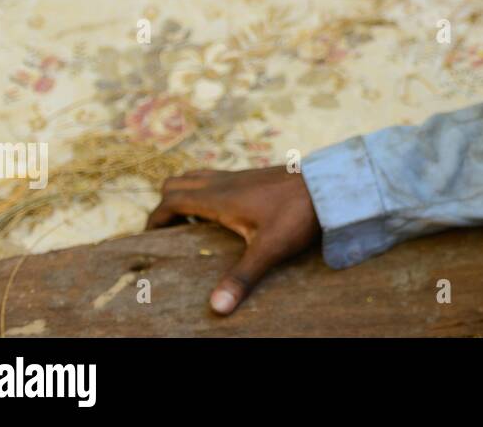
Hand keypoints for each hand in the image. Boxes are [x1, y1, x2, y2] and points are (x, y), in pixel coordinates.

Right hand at [146, 166, 322, 315]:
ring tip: (195, 225)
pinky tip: (226, 216)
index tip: (150, 239)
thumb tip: (216, 308)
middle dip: (166, 205)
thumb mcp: (269, 249)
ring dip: (187, 195)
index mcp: (218, 196)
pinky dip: (208, 192)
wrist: (331, 184)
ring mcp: (239, 175)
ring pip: (198, 176)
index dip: (155, 218)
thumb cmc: (297, 214)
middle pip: (177, 183)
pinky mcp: (254, 176)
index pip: (171, 200)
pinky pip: (217, 178)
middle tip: (172, 233)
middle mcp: (223, 181)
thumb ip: (242, 277)